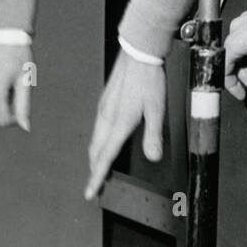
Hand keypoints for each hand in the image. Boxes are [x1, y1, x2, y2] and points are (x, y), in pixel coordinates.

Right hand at [0, 42, 34, 131]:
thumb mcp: (25, 80)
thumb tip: (25, 127)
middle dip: (8, 98)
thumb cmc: (20, 57)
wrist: (5, 33)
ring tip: (7, 72)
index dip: (13, 119)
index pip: (2, 119)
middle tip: (16, 79)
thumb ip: (24, 106)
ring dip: (0, 91)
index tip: (21, 110)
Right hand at [85, 50, 165, 200]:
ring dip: (95, 156)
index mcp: (118, 123)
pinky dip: (98, 141)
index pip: (105, 156)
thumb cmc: (149, 78)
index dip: (97, 177)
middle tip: (95, 185)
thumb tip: (153, 157)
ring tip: (98, 167)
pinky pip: (97, 128)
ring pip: (95, 139)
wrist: (138, 53)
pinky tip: (104, 140)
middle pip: (96, 150)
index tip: (90, 193)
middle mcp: (106, 117)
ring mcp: (104, 108)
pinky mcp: (105, 101)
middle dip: (94, 169)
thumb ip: (154, 134)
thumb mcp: (157, 108)